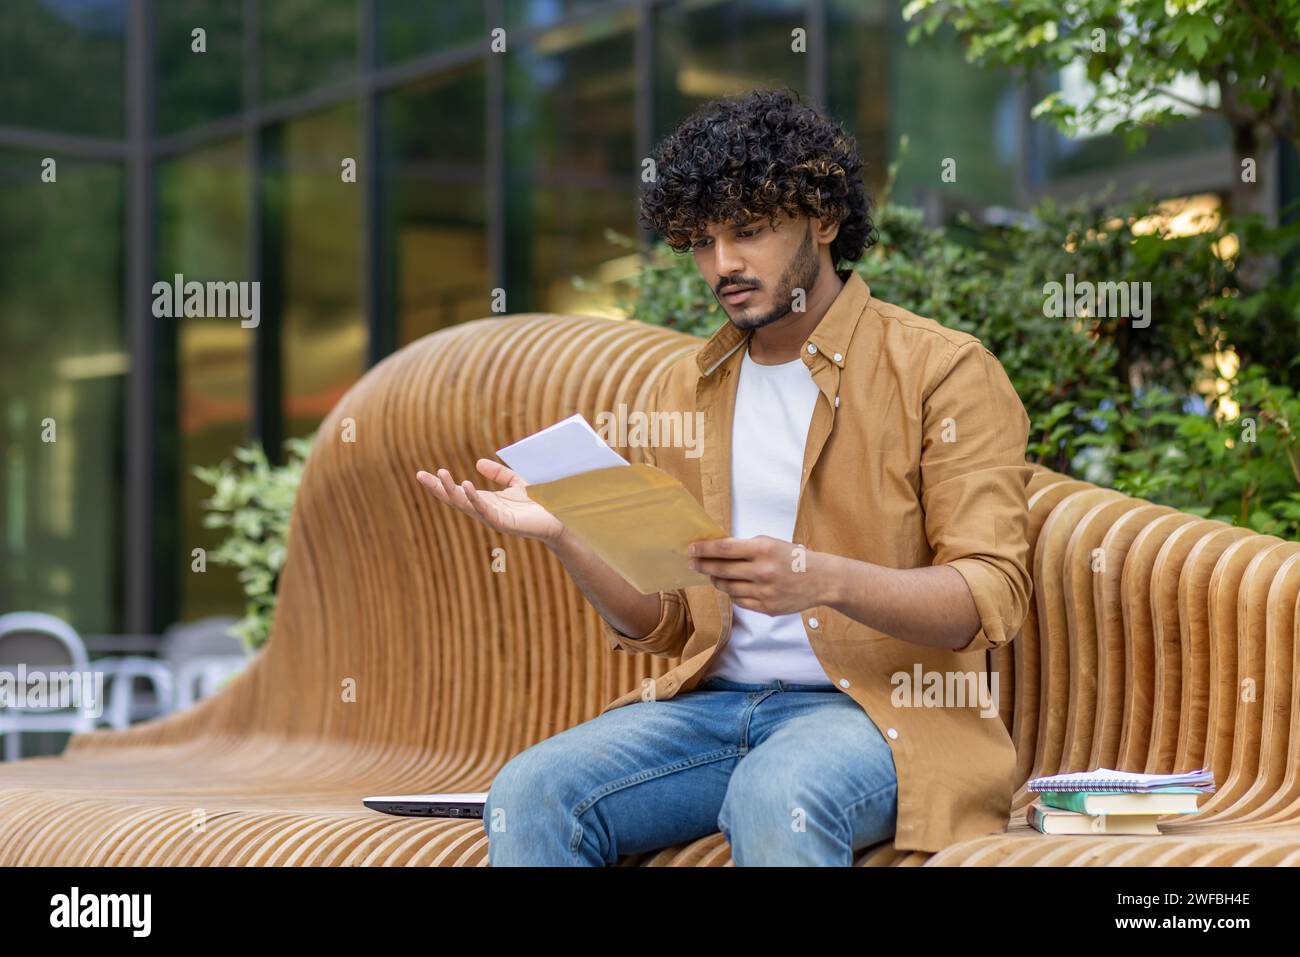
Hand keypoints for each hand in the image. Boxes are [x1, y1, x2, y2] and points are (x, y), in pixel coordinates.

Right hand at [415, 459, 563, 544]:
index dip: (441, 484)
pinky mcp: (504, 523)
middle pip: (456, 499)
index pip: (458, 492)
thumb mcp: (516, 481)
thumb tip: (477, 463)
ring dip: (451, 490)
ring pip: (466, 504)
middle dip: (438, 488)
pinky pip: (485, 510)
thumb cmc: (540, 501)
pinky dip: (474, 498)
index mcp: (486, 502)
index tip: (422, 474)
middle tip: (421, 475)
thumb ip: (499, 473)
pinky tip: (465, 485)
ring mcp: (493, 518)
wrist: (560, 516)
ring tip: (440, 475)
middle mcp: (486, 511)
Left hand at [687, 535, 831, 614]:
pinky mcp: (767, 608)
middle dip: (703, 566)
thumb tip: (715, 551)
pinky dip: (733, 593)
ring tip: (714, 575)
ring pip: (727, 588)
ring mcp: (764, 592)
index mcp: (763, 549)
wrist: (821, 580)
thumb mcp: (771, 544)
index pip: (724, 549)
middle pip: (721, 570)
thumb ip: (745, 548)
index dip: (704, 549)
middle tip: (692, 563)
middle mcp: (762, 571)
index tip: (691, 549)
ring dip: (717, 581)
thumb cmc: (793, 558)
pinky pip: (739, 601)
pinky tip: (734, 587)